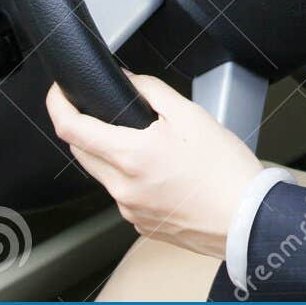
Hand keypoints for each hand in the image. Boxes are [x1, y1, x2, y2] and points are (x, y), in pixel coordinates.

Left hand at [45, 72, 262, 258]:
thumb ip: (152, 91)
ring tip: (150, 146)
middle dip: (85, 128)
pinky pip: (122, 195)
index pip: (72, 128)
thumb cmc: (227, 171)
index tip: (60, 93)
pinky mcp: (140, 224)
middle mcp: (123, 187)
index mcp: (132, 155)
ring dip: (111, 154)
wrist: (248, 219)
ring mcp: (129, 209)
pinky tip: (161, 173)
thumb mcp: (192, 115)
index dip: (58, 104)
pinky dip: (131, 179)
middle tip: (111, 114)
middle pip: (81, 152)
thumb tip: (126, 80)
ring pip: (103, 174)